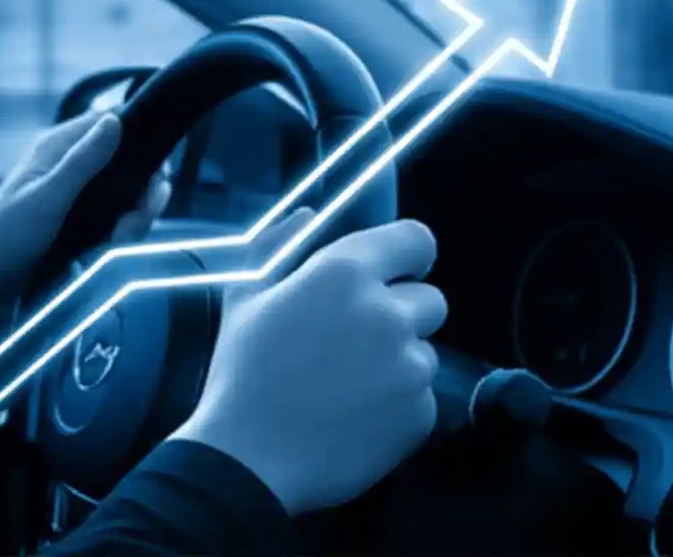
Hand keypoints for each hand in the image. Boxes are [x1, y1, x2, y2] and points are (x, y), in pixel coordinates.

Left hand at [0, 111, 169, 334]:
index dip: (143, 145)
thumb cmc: (6, 235)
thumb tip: (115, 120)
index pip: (114, 124)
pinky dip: (121, 231)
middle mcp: (70, 162)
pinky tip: (112, 248)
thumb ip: (83, 160)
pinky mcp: (79, 218)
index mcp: (59, 145)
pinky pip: (114, 216)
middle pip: (129, 163)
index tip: (153, 181)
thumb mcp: (48, 197)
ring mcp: (76, 191)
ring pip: (126, 193)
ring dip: (133, 218)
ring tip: (118, 242)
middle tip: (134, 225)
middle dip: (142, 194)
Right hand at [171, 211, 445, 514]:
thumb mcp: (246, 296)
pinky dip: (396, 404)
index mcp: (345, 274)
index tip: (396, 271)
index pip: (416, 240)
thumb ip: (279, 245)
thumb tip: (308, 215)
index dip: (408, 254)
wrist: (248, 458)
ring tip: (346, 384)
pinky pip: (421, 397)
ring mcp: (410, 366)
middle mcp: (388, 313)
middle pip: (430, 299)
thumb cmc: (242, 373)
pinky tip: (353, 413)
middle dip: (401, 314)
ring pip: (423, 351)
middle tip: (355, 341)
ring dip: (397, 361)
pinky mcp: (421, 413)